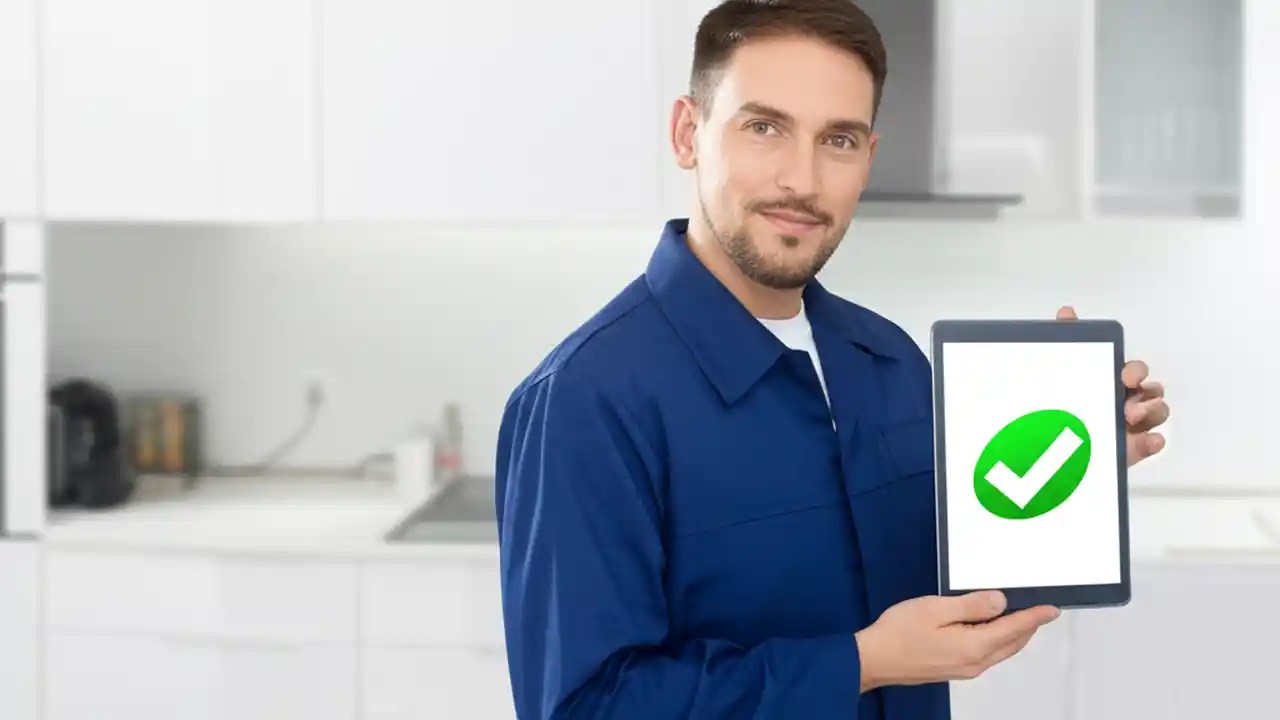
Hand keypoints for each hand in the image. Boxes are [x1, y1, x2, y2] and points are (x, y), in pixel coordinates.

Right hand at [854, 591, 1059, 690]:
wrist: (874, 659)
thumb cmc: (900, 631)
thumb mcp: (936, 608)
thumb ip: (971, 605)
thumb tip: (1001, 601)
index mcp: (975, 646)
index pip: (1015, 628)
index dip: (1035, 617)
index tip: (1052, 609)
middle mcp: (975, 662)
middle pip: (1012, 643)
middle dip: (1028, 626)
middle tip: (1039, 610)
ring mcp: (965, 669)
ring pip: (1000, 650)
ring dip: (1013, 634)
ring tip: (1019, 616)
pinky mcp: (954, 670)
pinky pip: (987, 654)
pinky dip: (997, 640)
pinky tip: (989, 629)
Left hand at [1055, 306, 1169, 466]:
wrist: (1041, 443)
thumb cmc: (1057, 405)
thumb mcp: (1058, 371)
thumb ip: (1065, 342)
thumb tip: (1066, 312)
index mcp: (1111, 381)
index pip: (1135, 371)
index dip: (1136, 371)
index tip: (1126, 375)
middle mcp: (1125, 401)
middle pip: (1152, 392)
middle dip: (1147, 395)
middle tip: (1129, 404)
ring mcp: (1130, 427)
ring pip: (1156, 414)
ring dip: (1150, 414)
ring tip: (1130, 418)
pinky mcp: (1129, 449)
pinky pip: (1150, 444)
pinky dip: (1152, 441)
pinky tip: (1148, 440)